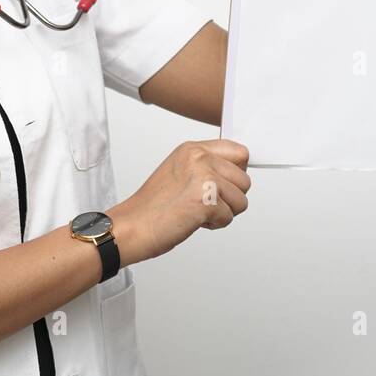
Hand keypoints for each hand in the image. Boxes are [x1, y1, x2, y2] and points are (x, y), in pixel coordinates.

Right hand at [108, 139, 251, 264]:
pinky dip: (214, 225)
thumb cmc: (152, 207)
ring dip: (223, 213)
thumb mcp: (180, 172)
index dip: (236, 173)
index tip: (223, 186)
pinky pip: (229, 217)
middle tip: (205, 204)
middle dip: (230, 198)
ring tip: (197, 212)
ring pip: (241, 200)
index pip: (239, 152)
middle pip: (244, 179)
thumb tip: (237, 174)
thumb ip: (206, 167)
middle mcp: (199, 158)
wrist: (131, 227)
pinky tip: (193, 221)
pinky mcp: (206, 199)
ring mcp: (204, 176)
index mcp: (192, 149)